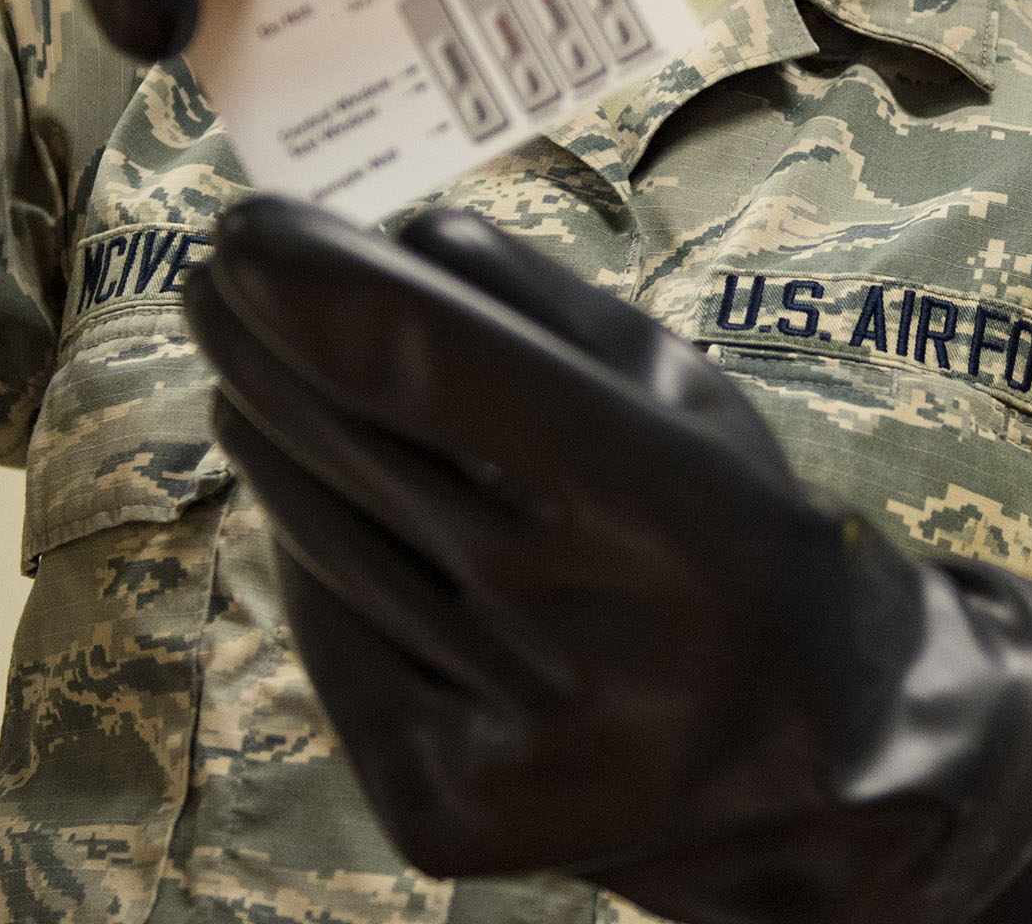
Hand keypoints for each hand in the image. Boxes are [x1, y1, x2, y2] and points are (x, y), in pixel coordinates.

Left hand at [181, 198, 1031, 923]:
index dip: (320, 289)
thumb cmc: (734, 532)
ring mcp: (496, 727)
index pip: (430, 368)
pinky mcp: (436, 805)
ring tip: (245, 361)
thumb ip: (546, 308)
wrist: (809, 746)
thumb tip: (396, 238)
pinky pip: (329, 634)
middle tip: (222, 276)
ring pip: (320, 533)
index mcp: (659, 499)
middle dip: (262, 339)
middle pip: (348, 443)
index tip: (248, 226)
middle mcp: (572, 621)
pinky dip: (308, 551)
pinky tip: (307, 490)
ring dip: (266, 429)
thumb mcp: (684, 393)